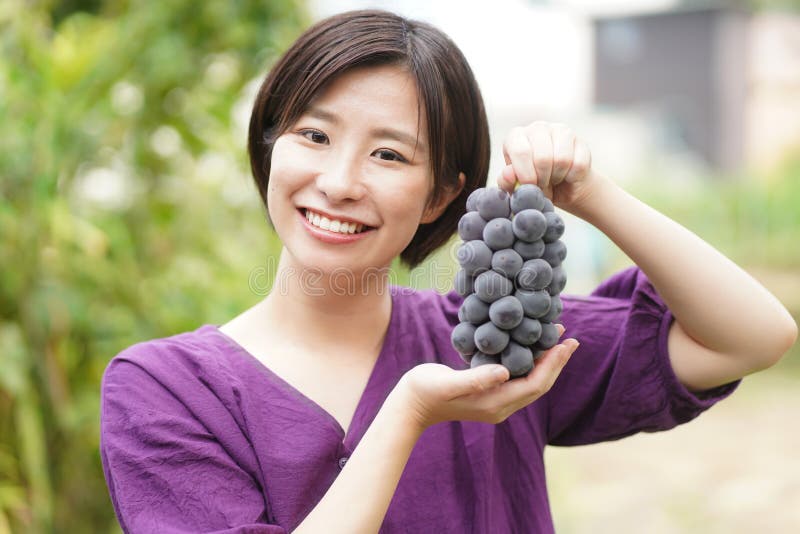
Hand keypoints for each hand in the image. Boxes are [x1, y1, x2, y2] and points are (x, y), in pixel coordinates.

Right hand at [393, 328, 579, 430]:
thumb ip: (475, 379)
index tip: (565, 341)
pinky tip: (529, 347)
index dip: (553, 363)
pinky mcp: (488, 395)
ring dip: (545, 362)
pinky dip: (530, 362)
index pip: (535, 384)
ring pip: (530, 382)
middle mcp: (500, 406)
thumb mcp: (446, 383)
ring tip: (556, 339)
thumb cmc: (424, 391)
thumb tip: (505, 372)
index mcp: (495, 403)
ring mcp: (495, 402)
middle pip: (539, 384)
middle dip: (556, 361)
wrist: (409, 407)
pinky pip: (518, 379)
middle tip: (570, 337)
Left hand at [497, 121, 595, 210]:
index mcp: (516, 136)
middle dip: (542, 179)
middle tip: (541, 184)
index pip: (520, 151)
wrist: (561, 187)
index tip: (529, 186)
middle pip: (542, 157)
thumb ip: (506, 182)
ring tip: (552, 179)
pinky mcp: (580, 142)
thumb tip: (508, 174)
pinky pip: (579, 164)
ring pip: (562, 159)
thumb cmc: (533, 184)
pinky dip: (572, 177)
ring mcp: (561, 131)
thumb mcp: (515, 187)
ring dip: (557, 177)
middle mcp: (538, 128)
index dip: (525, 174)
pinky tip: (566, 175)